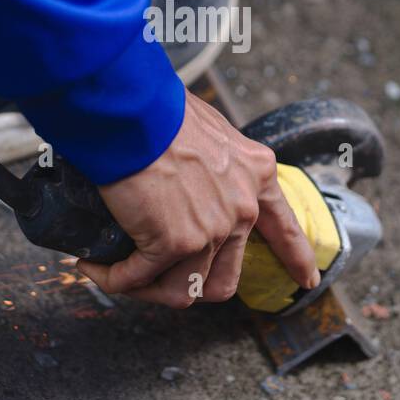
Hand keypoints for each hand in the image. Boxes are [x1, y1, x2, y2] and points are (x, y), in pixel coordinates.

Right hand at [78, 92, 319, 307]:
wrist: (136, 112)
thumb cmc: (160, 109)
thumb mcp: (210, 129)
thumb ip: (214, 161)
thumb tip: (188, 173)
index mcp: (256, 175)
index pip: (283, 228)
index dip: (296, 259)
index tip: (306, 280)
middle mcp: (241, 208)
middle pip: (226, 277)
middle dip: (194, 287)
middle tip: (161, 281)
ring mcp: (211, 231)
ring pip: (183, 290)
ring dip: (148, 288)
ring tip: (117, 272)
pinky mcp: (174, 244)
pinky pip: (139, 278)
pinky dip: (112, 277)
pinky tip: (93, 265)